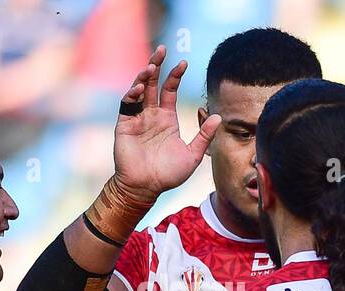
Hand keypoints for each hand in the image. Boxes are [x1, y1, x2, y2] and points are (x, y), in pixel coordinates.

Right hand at [113, 45, 220, 203]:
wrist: (147, 187)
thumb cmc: (169, 173)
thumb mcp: (193, 154)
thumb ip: (205, 136)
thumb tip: (220, 117)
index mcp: (167, 119)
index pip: (170, 90)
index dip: (175, 76)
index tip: (184, 62)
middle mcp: (151, 114)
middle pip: (152, 84)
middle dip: (157, 65)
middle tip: (162, 49)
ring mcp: (136, 118)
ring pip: (138, 90)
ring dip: (143, 77)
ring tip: (151, 67)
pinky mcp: (124, 125)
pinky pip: (127, 106)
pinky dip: (132, 95)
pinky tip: (139, 88)